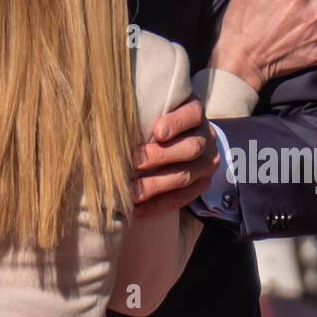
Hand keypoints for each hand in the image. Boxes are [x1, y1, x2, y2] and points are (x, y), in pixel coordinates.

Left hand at [131, 98, 219, 218]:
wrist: (184, 137)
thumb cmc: (158, 118)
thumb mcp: (156, 108)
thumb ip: (143, 109)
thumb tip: (110, 114)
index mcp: (195, 114)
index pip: (192, 115)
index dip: (176, 123)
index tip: (157, 131)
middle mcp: (206, 138)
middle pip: (190, 148)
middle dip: (159, 157)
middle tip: (132, 163)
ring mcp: (206, 164)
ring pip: (184, 176)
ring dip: (154, 185)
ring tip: (130, 191)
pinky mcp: (201, 185)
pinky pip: (182, 198)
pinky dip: (158, 205)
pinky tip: (137, 209)